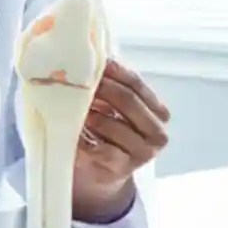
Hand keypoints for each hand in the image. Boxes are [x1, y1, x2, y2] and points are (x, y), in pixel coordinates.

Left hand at [73, 59, 170, 221]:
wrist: (99, 172)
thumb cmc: (106, 132)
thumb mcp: (111, 106)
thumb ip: (109, 84)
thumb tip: (94, 55)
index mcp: (157, 111)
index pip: (136, 83)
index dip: (115, 70)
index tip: (93, 61)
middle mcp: (157, 132)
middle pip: (128, 100)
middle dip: (101, 87)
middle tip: (77, 79)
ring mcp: (144, 152)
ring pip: (113, 123)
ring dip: (90, 112)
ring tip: (69, 102)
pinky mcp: (124, 168)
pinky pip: (102, 147)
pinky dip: (86, 136)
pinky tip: (75, 128)